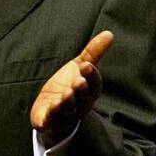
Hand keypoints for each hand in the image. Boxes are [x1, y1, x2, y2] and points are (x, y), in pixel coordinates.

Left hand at [30, 30, 114, 147]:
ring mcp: (65, 114)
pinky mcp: (49, 120)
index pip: (94, 84)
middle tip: (78, 81)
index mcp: (90, 91)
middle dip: (80, 90)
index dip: (91, 76)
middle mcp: (80, 104)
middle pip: (82, 98)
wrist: (53, 108)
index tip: (86, 66)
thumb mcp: (81, 65)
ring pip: (67, 109)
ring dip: (66, 103)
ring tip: (64, 95)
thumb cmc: (71, 84)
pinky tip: (45, 117)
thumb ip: (94, 51)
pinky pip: (48, 121)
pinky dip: (47, 120)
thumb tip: (109, 33)